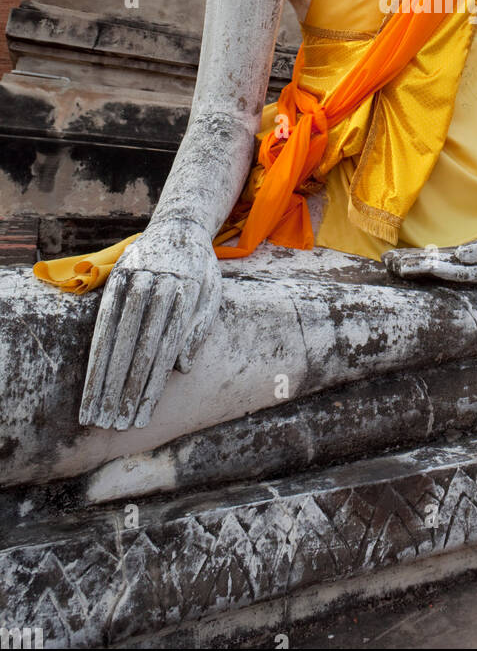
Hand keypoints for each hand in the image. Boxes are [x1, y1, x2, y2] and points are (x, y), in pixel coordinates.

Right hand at [79, 218, 221, 429]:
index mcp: (187, 290)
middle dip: (124, 388)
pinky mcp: (116, 277)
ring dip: (104, 377)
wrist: (180, 225)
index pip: (165, 347)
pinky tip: (90, 380)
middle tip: (114, 425)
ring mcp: (135, 278)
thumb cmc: (200, 271)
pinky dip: (95, 352)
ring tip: (95, 413)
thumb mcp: (213, 294)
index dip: (151, 384)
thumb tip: (182, 368)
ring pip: (116, 335)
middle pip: (138, 345)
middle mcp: (158, 284)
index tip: (141, 416)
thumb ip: (199, 328)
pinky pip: (103, 319)